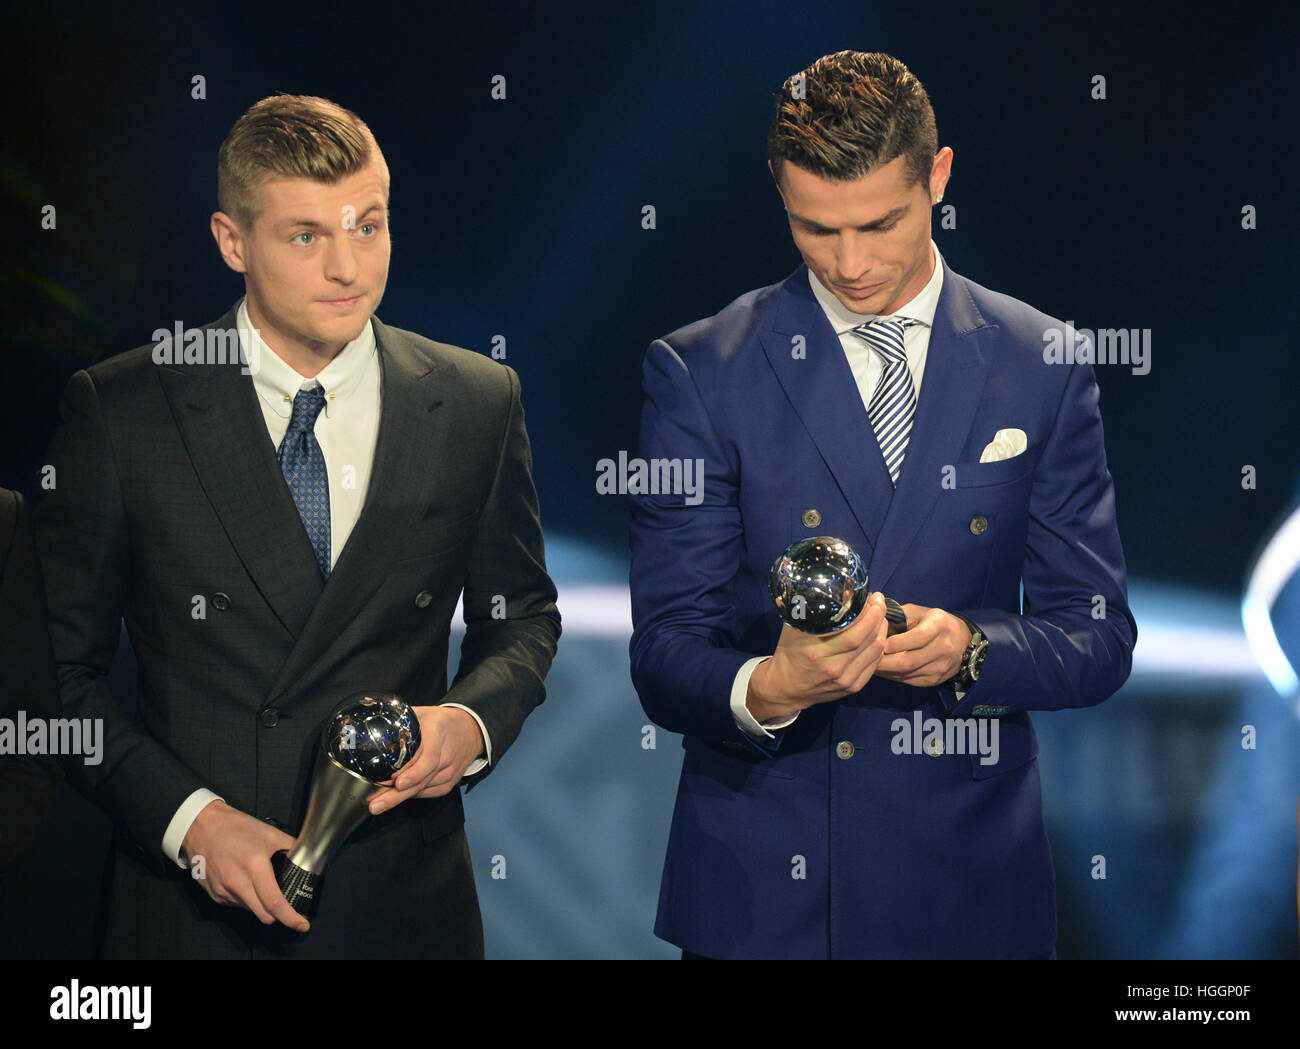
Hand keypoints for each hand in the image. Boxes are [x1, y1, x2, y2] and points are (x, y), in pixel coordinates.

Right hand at [181, 799, 308, 931]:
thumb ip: (291, 847)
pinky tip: (246, 882)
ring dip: (260, 905)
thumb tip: (307, 858)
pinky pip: (236, 904)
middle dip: (278, 915)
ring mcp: (223, 891)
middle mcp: (237, 883)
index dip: (290, 918)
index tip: (302, 925)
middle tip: (286, 905)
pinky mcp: (214, 894)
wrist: (202, 827)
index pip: (274, 903)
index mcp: (254, 867)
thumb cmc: (236, 828)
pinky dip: (246, 899)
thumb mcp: (270, 833)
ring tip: (262, 885)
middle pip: (263, 915)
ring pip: (250, 910)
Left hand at [367, 705, 484, 814]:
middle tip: (376, 804)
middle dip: (397, 795)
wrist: (470, 730)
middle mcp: (446, 755)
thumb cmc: (442, 722)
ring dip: (400, 798)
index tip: (397, 783)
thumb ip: (400, 719)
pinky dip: (412, 795)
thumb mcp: (422, 713)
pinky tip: (397, 797)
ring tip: (378, 804)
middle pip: (422, 780)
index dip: (413, 773)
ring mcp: (449, 771)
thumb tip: (371, 725)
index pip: (428, 758)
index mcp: (438, 734)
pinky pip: (428, 793)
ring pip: (423, 789)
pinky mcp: (449, 782)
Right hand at [746, 592, 889, 721]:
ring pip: (876, 652)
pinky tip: (877, 635)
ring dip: (882, 631)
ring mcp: (845, 680)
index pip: (854, 634)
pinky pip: (874, 664)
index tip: (873, 598)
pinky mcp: (853, 687)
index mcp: (816, 651)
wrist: (786, 688)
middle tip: (880, 602)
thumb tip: (827, 588)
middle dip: (879, 618)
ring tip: (880, 616)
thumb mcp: (793, 630)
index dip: (869, 615)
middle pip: (869, 641)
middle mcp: (833, 667)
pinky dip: (879, 647)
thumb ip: (809, 612)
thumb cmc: (789, 653)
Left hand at [875, 603, 971, 686]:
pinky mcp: (936, 679)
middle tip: (867, 657)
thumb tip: (872, 623)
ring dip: (886, 671)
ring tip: (871, 664)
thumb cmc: (931, 621)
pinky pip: (910, 681)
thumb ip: (896, 616)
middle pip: (910, 660)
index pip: (918, 637)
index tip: (878, 643)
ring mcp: (941, 666)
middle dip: (885, 661)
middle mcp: (944, 647)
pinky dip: (893, 676)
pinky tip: (883, 670)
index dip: (896, 643)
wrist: (959, 639)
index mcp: (939, 625)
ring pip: (908, 673)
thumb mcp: (916, 612)